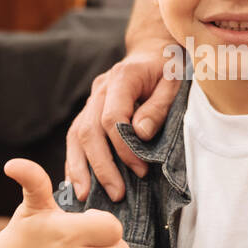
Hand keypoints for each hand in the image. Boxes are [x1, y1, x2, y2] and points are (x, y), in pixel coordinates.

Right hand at [65, 42, 180, 201]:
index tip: (141, 169)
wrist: (154, 52)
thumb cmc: (168, 69)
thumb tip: (140, 134)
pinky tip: (75, 183)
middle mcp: (100, 88)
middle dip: (101, 166)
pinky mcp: (89, 111)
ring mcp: (91, 100)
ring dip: (80, 168)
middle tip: (116, 193)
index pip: (112, 118)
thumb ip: (157, 108)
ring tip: (85, 195)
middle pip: (89, 130)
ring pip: (76, 135)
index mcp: (122, 78)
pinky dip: (74, 161)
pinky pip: (75, 137)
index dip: (124, 147)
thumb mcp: (173, 84)